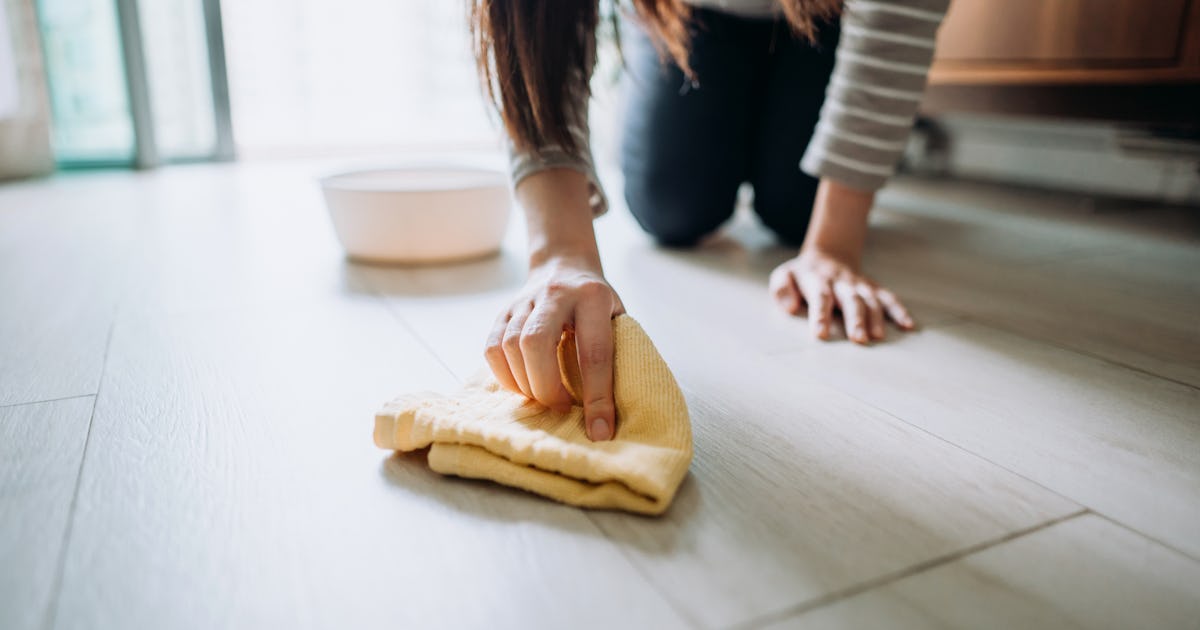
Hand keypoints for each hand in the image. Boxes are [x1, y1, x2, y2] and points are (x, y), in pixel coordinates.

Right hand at [485, 256, 624, 440]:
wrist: (564, 265)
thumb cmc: (597, 304)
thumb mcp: (617, 318)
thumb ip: (616, 353)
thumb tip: (612, 411)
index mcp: (593, 298)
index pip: (594, 353)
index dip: (597, 397)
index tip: (600, 431)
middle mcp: (556, 294)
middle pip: (537, 343)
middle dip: (547, 387)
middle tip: (561, 408)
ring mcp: (524, 300)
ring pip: (510, 345)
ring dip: (525, 383)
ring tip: (543, 398)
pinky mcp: (503, 310)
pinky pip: (492, 348)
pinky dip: (505, 376)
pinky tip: (522, 386)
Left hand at [769, 248, 914, 343]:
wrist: (828, 255)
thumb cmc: (802, 275)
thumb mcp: (783, 276)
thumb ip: (781, 290)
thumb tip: (791, 307)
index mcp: (817, 280)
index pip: (820, 297)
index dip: (821, 315)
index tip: (821, 334)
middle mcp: (841, 283)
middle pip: (850, 300)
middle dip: (856, 319)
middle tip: (859, 339)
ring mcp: (859, 285)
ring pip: (871, 300)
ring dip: (876, 318)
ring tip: (877, 336)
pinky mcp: (873, 288)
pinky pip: (888, 298)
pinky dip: (899, 310)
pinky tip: (908, 325)